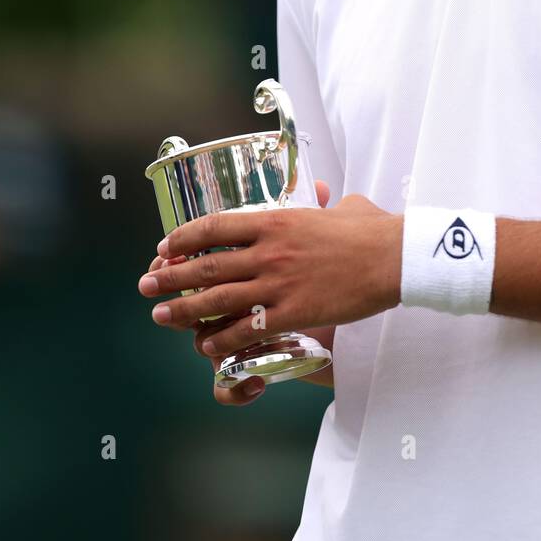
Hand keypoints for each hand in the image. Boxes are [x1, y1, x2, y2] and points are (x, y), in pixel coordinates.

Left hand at [138, 180, 402, 361]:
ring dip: (183, 310)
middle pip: (205, 264)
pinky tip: (207, 346)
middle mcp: (268, 250)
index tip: (165, 247)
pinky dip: (222, 339)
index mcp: (275, 220)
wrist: (395, 257)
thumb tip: (327, 194)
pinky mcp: (294, 313)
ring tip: (161, 315)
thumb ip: (325, 203)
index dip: (183, 239)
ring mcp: (278, 283)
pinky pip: (247, 330)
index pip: (214, 227)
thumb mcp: (341, 207)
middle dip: (169, 276)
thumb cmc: (372, 230)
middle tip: (146, 284)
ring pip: (217, 299)